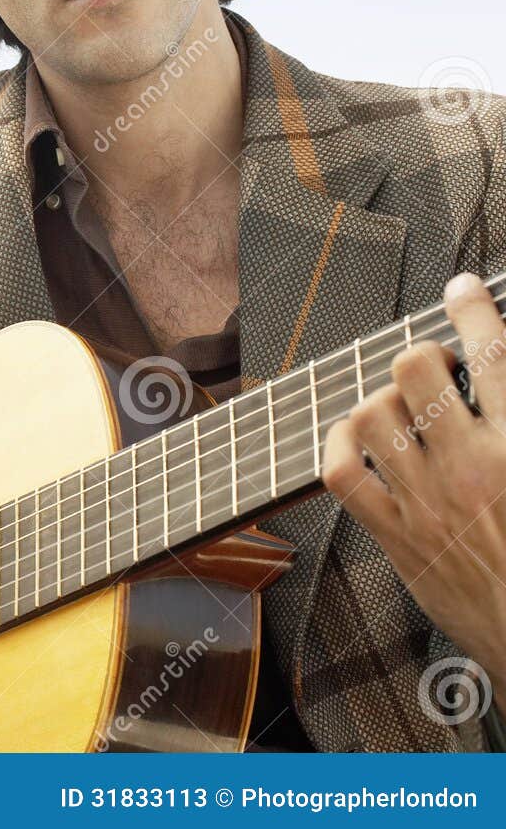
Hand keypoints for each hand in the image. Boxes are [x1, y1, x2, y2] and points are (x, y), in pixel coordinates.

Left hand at [323, 272, 505, 712]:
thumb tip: (499, 384)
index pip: (494, 356)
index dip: (474, 311)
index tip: (463, 291)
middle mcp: (473, 468)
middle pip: (416, 371)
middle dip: (421, 355)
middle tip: (434, 368)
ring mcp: (427, 503)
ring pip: (372, 412)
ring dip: (384, 397)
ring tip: (403, 407)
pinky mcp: (396, 537)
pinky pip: (341, 471)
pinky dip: (339, 443)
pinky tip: (356, 439)